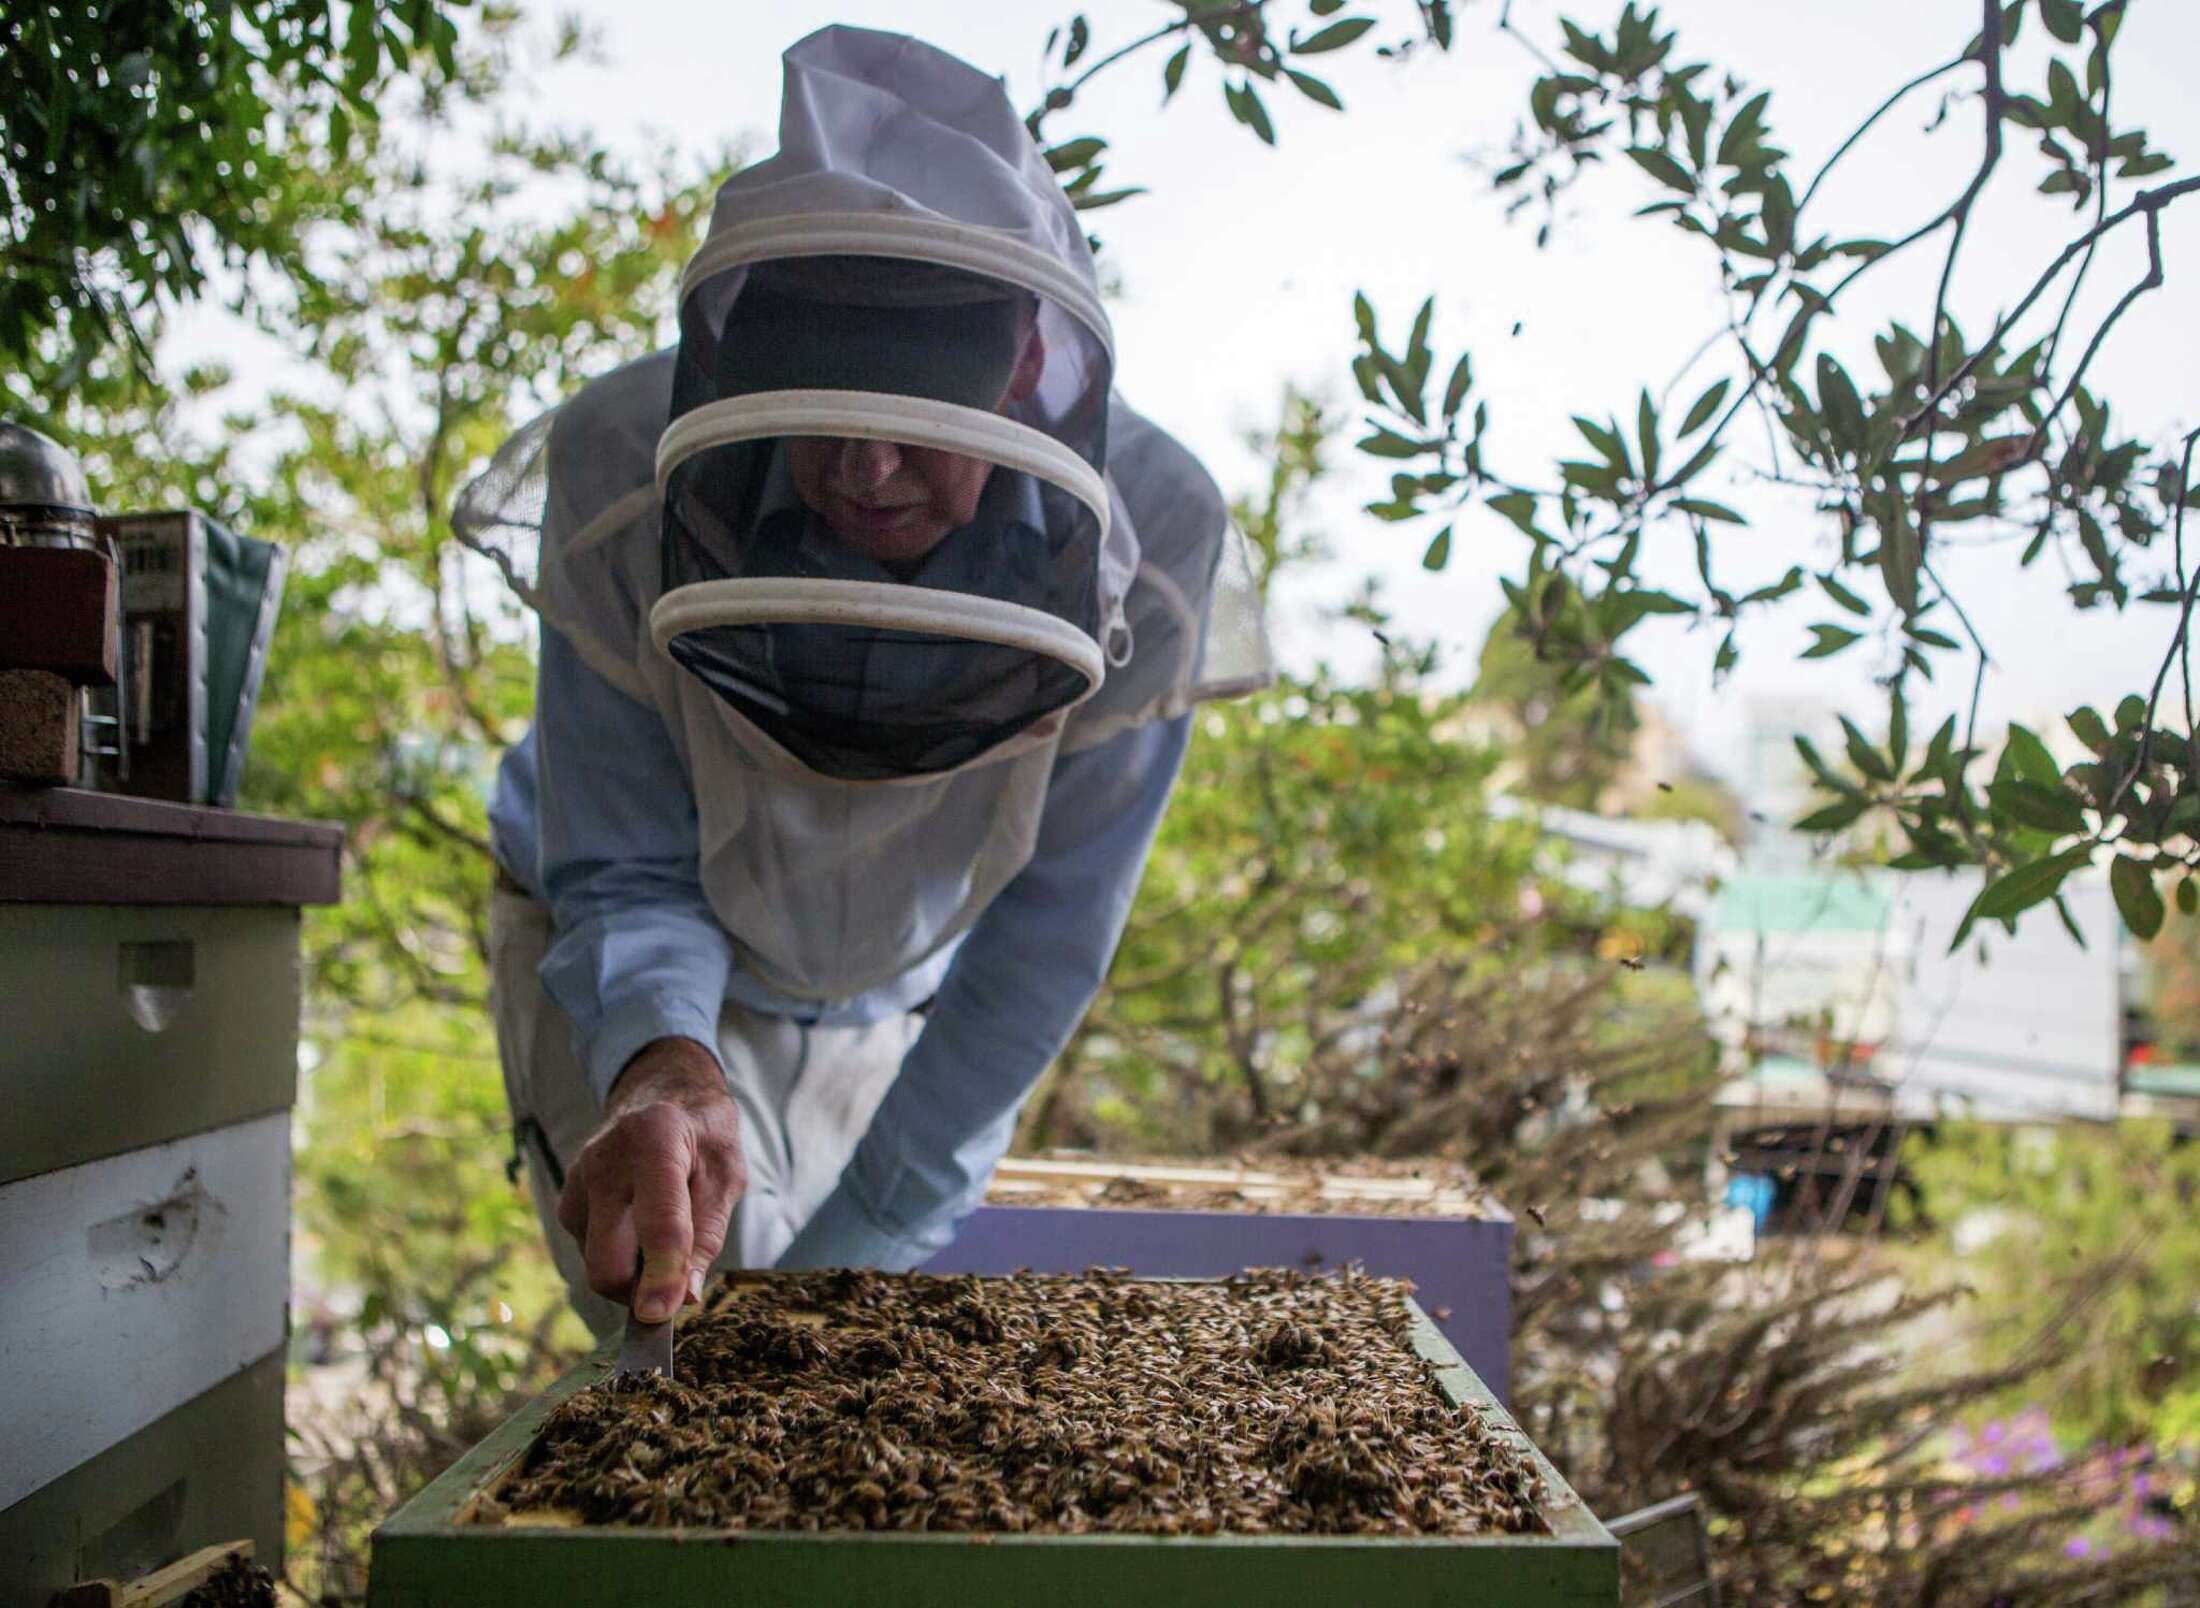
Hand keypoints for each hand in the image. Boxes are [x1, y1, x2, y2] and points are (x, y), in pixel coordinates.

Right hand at [556, 1036, 745, 1321]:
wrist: (662, 1099)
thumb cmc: (702, 1138)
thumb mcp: (725, 1178)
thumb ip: (706, 1238)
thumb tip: (684, 1299)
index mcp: (654, 1141)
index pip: (658, 1224)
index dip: (662, 1277)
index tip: (661, 1315)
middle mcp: (604, 1160)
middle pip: (607, 1261)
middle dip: (639, 1290)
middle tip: (675, 1283)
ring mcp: (577, 1183)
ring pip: (596, 1265)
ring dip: (631, 1272)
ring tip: (661, 1233)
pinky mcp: (565, 1203)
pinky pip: (588, 1254)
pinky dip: (618, 1258)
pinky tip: (638, 1226)